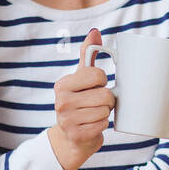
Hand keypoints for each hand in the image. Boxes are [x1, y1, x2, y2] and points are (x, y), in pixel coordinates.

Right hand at [48, 29, 114, 169]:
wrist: (70, 137)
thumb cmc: (79, 102)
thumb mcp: (80, 78)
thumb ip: (87, 55)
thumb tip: (94, 32)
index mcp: (62, 84)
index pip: (97, 74)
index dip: (102, 81)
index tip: (94, 86)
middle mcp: (62, 102)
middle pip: (105, 95)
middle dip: (107, 100)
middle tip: (96, 103)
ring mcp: (67, 120)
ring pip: (105, 110)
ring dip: (105, 113)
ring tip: (94, 114)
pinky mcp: (76, 136)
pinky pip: (103, 125)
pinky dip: (102, 125)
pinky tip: (92, 125)